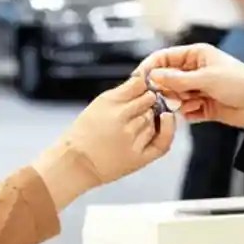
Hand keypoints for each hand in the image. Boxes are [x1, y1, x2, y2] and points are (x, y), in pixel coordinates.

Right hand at [33, 75, 175, 208]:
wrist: (75, 164)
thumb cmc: (84, 133)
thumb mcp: (98, 104)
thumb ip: (123, 92)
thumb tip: (144, 79)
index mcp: (110, 103)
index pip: (139, 84)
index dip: (143, 85)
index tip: (142, 88)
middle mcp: (122, 120)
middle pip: (149, 100)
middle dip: (147, 101)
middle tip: (139, 107)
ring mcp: (132, 139)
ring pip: (154, 118)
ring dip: (150, 117)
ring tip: (134, 124)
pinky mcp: (139, 157)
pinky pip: (163, 139)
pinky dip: (168, 128)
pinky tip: (165, 120)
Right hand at [138, 44, 243, 129]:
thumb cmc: (240, 83)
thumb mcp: (207, 78)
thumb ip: (178, 79)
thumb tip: (153, 76)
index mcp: (196, 55)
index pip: (165, 57)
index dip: (151, 67)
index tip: (140, 80)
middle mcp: (195, 70)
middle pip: (167, 78)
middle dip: (166, 89)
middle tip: (170, 96)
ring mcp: (198, 88)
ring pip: (175, 96)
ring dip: (178, 102)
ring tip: (192, 103)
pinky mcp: (203, 105)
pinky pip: (185, 110)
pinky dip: (188, 112)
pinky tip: (199, 111)